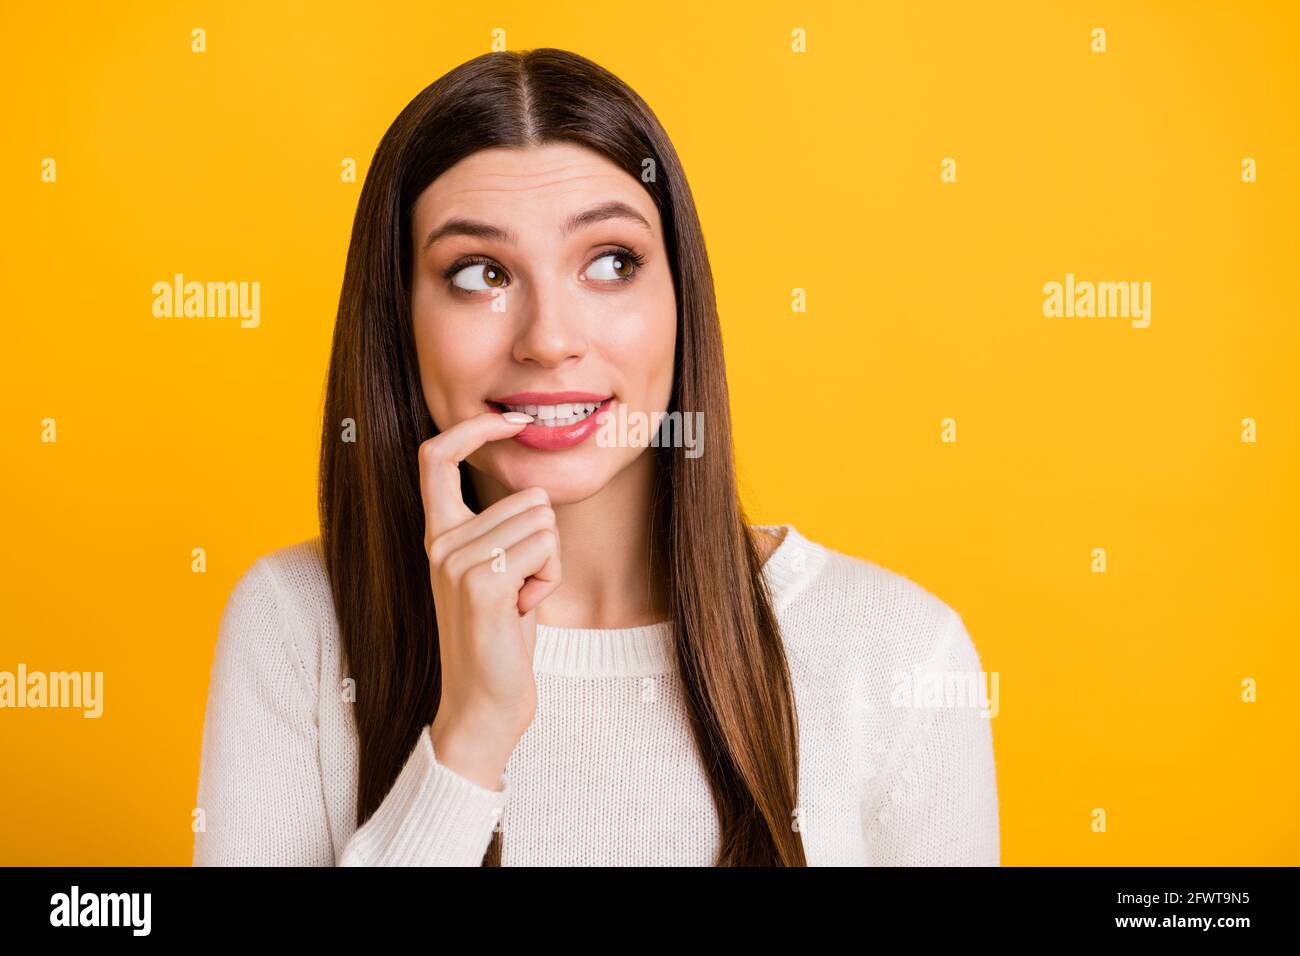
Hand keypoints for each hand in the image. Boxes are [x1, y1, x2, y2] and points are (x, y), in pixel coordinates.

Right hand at [418, 410, 561, 789]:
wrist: (483, 704)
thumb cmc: (500, 638)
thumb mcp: (498, 573)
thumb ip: (503, 531)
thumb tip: (537, 492)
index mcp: (438, 535)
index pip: (437, 456)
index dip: (474, 429)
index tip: (511, 422)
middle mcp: (440, 542)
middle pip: (528, 497)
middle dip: (544, 542)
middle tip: (520, 589)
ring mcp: (456, 562)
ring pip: (543, 523)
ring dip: (548, 565)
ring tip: (519, 603)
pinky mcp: (483, 584)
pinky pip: (545, 550)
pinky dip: (549, 580)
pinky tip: (524, 612)